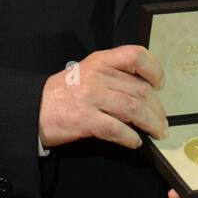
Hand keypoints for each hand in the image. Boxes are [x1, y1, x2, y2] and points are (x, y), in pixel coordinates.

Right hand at [37, 45, 167, 150]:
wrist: (34, 109)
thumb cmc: (65, 93)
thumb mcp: (88, 72)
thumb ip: (113, 75)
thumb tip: (145, 92)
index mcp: (100, 60)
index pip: (135, 55)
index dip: (153, 69)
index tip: (159, 84)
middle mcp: (97, 75)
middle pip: (139, 90)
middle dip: (157, 109)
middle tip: (162, 121)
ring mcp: (90, 97)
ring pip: (133, 109)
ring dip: (151, 124)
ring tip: (157, 132)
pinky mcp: (85, 119)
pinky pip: (117, 129)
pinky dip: (131, 138)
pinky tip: (135, 142)